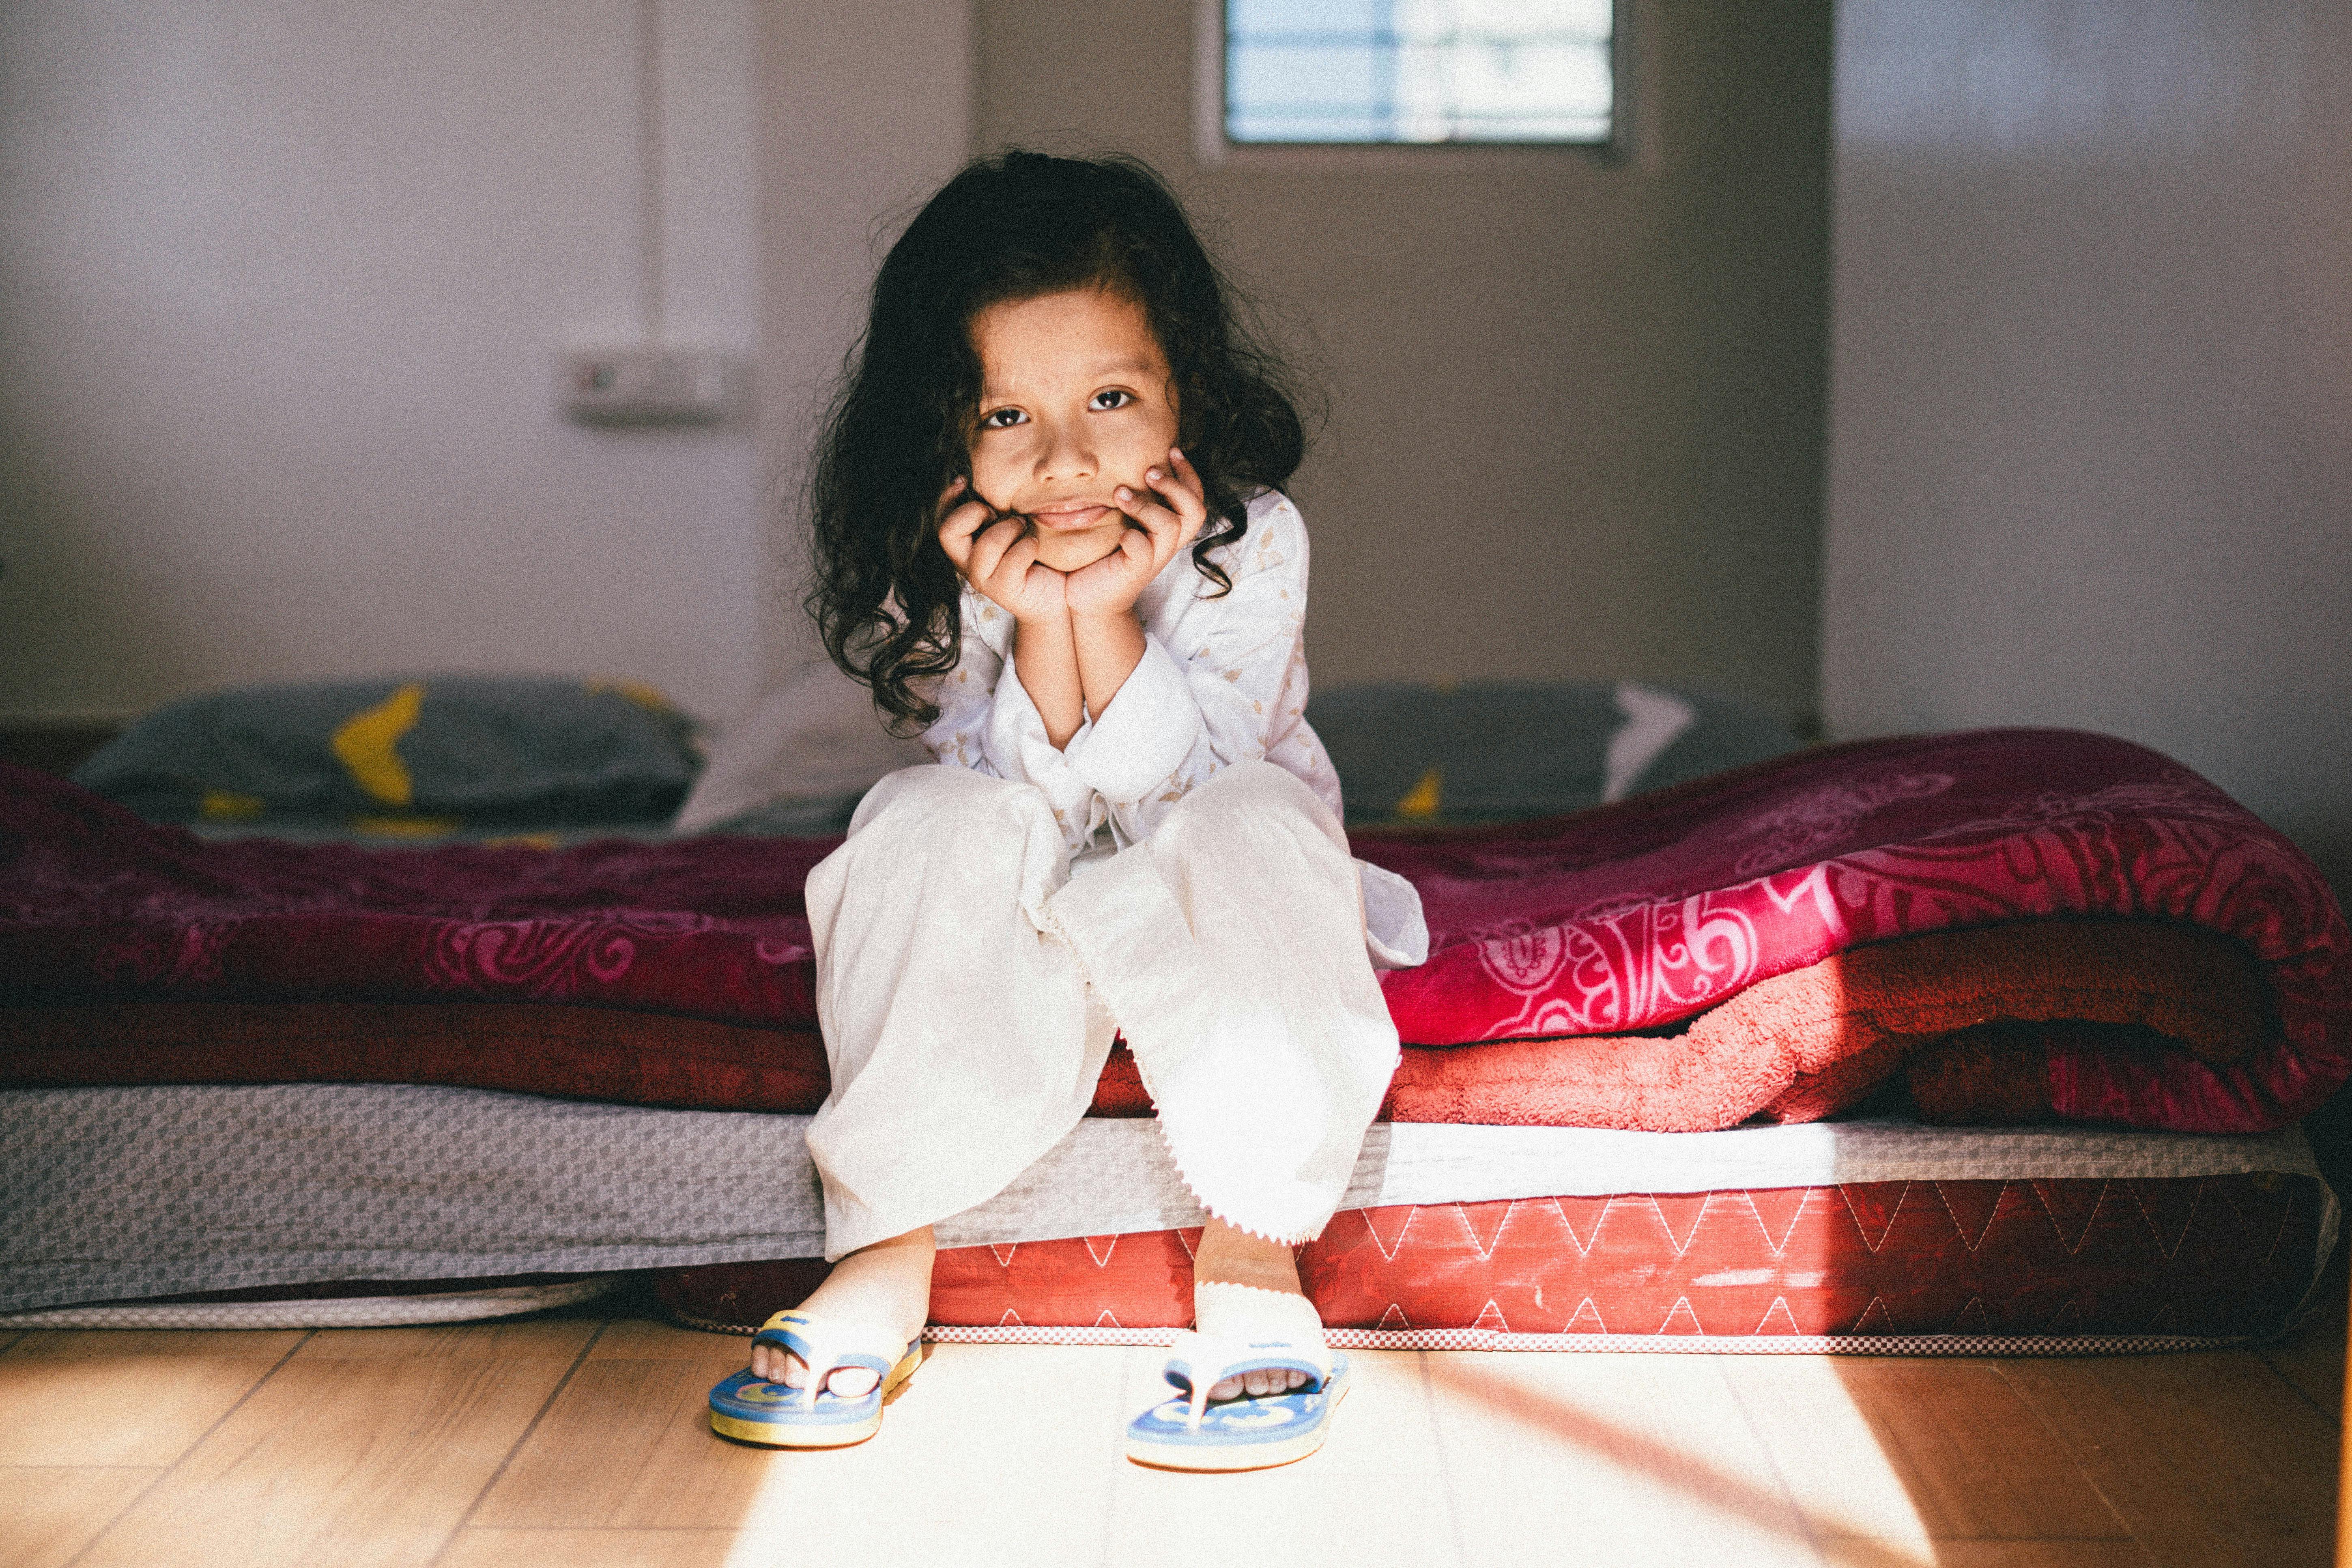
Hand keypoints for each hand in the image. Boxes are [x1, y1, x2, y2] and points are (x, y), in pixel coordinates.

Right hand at [936, 477, 1067, 623]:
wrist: (1059, 595)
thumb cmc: (1037, 556)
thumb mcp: (1017, 527)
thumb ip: (1000, 510)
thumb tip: (992, 475)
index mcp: (967, 546)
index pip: (941, 520)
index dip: (947, 498)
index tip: (965, 481)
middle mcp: (969, 563)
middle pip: (947, 532)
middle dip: (972, 512)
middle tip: (995, 513)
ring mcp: (985, 580)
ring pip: (985, 547)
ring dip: (1008, 528)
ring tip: (1024, 527)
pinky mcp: (1005, 592)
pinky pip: (1011, 563)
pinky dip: (1026, 547)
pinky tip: (1034, 545)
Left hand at [1062, 448, 1208, 618]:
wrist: (1088, 599)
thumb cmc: (1100, 557)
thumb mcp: (1116, 524)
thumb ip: (1124, 500)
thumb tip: (1115, 465)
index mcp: (1167, 530)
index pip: (1195, 498)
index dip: (1190, 474)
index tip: (1172, 450)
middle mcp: (1165, 544)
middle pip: (1195, 511)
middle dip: (1176, 486)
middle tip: (1149, 472)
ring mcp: (1152, 559)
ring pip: (1170, 526)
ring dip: (1147, 505)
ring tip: (1119, 493)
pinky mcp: (1134, 572)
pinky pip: (1142, 550)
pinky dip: (1132, 537)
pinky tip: (1119, 533)